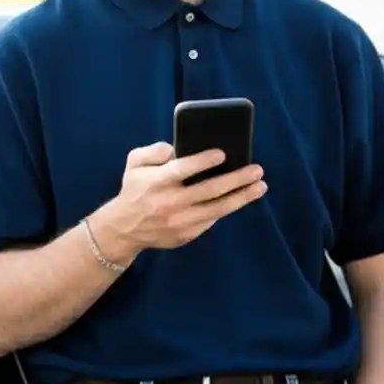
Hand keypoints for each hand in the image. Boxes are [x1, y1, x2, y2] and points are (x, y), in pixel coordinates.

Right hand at [93, 142, 266, 258]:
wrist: (124, 228)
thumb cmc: (134, 189)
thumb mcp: (134, 163)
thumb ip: (153, 150)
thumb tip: (176, 148)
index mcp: (156, 182)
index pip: (182, 170)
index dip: (202, 162)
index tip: (222, 153)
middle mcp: (169, 203)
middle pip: (209, 190)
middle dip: (236, 179)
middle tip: (257, 170)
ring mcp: (179, 221)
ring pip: (217, 209)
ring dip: (242, 197)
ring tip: (260, 186)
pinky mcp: (186, 235)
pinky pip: (211, 220)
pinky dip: (227, 208)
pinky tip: (240, 197)